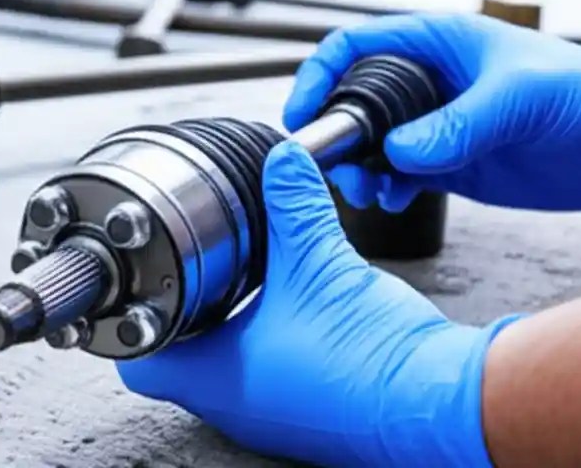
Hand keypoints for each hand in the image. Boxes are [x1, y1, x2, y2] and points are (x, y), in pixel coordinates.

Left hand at [118, 142, 517, 466]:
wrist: (443, 403)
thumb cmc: (377, 361)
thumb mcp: (321, 263)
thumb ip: (294, 205)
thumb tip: (282, 163)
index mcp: (217, 380)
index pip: (140, 360)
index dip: (136, 317)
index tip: (146, 282)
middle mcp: (236, 409)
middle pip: (179, 363)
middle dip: (184, 313)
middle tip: (190, 270)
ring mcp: (272, 417)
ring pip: (225, 370)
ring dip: (227, 328)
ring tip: (233, 282)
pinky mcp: (308, 413)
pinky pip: (267, 377)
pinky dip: (265, 342)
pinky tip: (285, 310)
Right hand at [284, 14, 580, 211]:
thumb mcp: (522, 99)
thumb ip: (458, 125)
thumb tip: (399, 154)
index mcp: (436, 44)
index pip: (354, 47)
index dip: (317, 75)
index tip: (300, 112)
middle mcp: (429, 83)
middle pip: (353, 101)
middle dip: (333, 133)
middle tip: (332, 165)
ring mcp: (437, 125)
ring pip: (370, 144)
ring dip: (355, 168)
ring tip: (364, 190)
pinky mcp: (452, 163)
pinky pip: (398, 174)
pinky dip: (384, 189)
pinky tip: (391, 201)